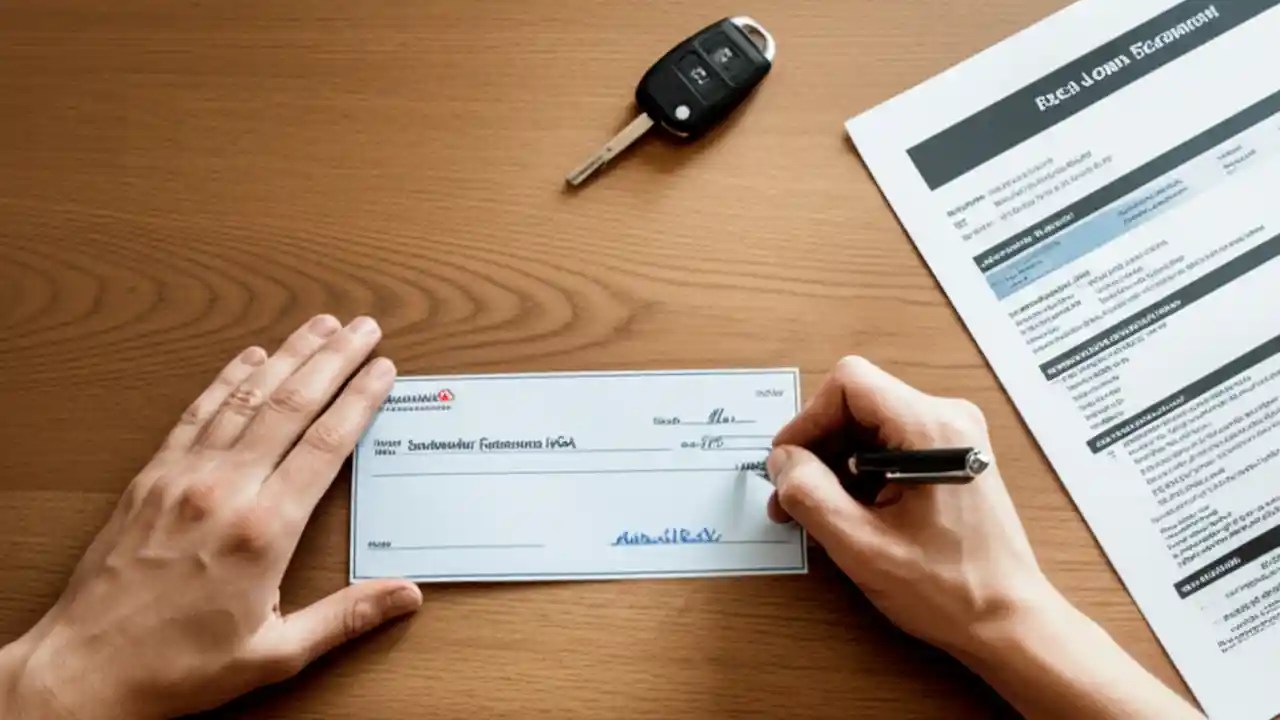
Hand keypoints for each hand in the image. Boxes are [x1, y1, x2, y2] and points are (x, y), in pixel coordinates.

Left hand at [0, 315, 421, 719]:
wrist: (85, 669)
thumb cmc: (178, 668)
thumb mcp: (275, 653)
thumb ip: (346, 617)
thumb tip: (408, 596)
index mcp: (264, 531)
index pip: (326, 445)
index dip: (360, 399)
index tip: (383, 369)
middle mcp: (225, 491)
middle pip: (292, 406)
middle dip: (334, 360)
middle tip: (364, 328)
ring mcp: (184, 477)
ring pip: (246, 399)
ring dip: (287, 357)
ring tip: (320, 326)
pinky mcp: (152, 478)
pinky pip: (197, 414)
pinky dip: (227, 380)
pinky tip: (249, 358)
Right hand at [766, 356, 1049, 655]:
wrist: (1008, 621)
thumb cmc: (947, 589)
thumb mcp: (862, 546)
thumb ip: (811, 495)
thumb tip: (781, 460)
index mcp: (932, 429)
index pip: (849, 383)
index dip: (808, 419)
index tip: (788, 465)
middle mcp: (948, 418)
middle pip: (857, 403)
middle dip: (816, 447)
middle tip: (790, 498)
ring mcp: (954, 435)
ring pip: (870, 424)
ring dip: (834, 463)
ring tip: (815, 512)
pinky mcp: (953, 456)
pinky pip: (890, 444)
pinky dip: (860, 472)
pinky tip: (848, 512)